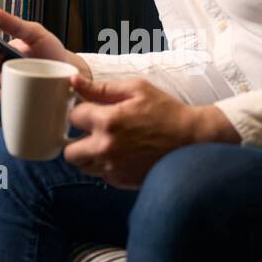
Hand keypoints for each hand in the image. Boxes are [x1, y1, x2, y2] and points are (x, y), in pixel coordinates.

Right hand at [0, 5, 90, 95]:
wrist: (65, 72)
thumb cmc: (48, 50)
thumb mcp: (34, 34)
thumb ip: (15, 25)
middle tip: (0, 62)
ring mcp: (3, 83)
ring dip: (5, 81)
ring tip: (24, 76)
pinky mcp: (12, 98)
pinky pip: (7, 98)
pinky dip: (16, 94)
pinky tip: (29, 89)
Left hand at [63, 75, 237, 188]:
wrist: (192, 141)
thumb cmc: (166, 112)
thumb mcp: (137, 90)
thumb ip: (101, 87)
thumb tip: (74, 81)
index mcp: (108, 121)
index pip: (74, 117)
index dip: (82, 111)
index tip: (93, 110)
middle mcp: (106, 148)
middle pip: (69, 151)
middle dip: (78, 139)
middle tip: (93, 132)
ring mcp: (113, 168)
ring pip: (83, 166)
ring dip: (89, 155)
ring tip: (108, 143)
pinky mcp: (121, 181)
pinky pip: (101, 175)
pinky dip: (106, 166)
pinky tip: (122, 154)